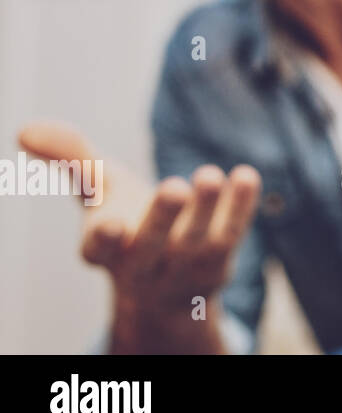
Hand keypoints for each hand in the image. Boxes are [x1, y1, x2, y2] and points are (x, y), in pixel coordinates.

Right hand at [18, 121, 260, 352]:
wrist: (163, 282)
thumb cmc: (124, 221)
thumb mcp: (97, 188)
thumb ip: (69, 157)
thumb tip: (25, 129)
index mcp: (105, 248)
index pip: (100, 249)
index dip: (105, 238)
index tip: (110, 225)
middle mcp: (143, 264)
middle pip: (152, 246)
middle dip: (162, 218)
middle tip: (174, 186)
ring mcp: (183, 268)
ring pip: (197, 243)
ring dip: (206, 210)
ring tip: (210, 174)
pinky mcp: (218, 265)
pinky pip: (232, 236)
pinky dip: (241, 207)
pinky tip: (246, 175)